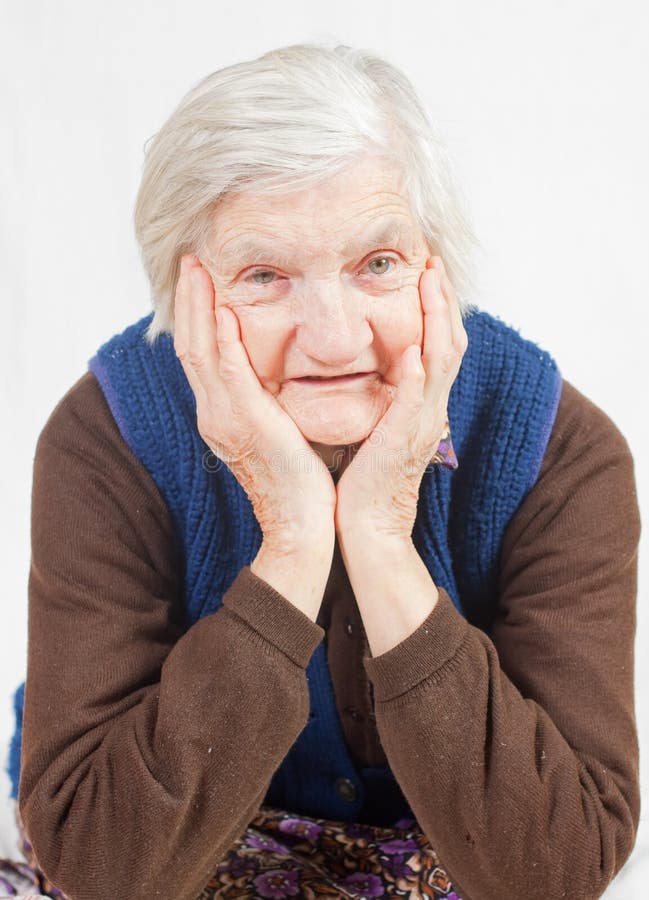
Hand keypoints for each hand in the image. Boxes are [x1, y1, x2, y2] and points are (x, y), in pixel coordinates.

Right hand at [173, 255, 336, 548]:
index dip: (194, 314)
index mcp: (221, 413)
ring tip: (198, 271)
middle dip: (188, 301)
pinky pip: (229, 376)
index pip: (200, 353)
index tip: (198, 278)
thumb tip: (274, 372)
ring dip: (198, 309)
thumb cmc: (298, 477)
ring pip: (200, 353)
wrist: (301, 522)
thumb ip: (267, 399)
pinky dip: (223, 343)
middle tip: (189, 261)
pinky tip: (225, 313)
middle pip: (190, 346)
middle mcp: (214, 414)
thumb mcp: (276, 429)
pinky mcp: (247, 424)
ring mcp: (225, 420)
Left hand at [334, 255, 466, 541]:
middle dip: (443, 301)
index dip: (438, 308)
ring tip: (430, 284)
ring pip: (441, 362)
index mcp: (423, 404)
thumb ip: (384, 396)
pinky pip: (415, 403)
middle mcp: (430, 410)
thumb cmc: (364, 478)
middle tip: (433, 263)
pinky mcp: (401, 441)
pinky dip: (418, 377)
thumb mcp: (379, 427)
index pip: (441, 345)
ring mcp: (420, 424)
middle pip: (450, 344)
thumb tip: (376, 367)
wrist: (368, 524)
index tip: (428, 272)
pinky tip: (414, 352)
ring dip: (437, 321)